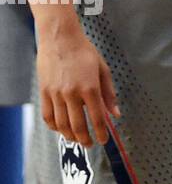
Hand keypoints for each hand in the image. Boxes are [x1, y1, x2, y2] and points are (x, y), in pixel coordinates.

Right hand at [36, 19, 119, 145]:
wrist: (60, 39)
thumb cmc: (85, 52)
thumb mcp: (103, 70)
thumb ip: (109, 94)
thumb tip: (115, 114)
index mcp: (90, 88)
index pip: (97, 118)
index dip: (101, 132)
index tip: (103, 141)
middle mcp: (71, 94)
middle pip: (77, 125)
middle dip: (85, 138)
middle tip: (90, 144)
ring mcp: (55, 94)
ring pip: (61, 124)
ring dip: (70, 136)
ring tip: (77, 139)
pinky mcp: (44, 93)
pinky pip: (47, 116)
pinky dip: (54, 127)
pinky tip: (61, 129)